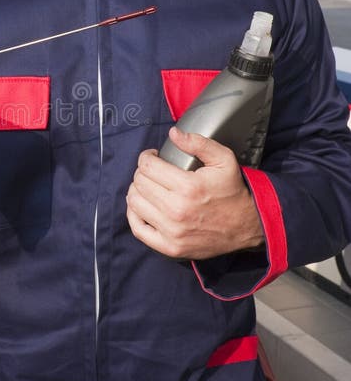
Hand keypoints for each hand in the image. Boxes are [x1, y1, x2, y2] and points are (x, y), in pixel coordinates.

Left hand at [125, 126, 263, 260]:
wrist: (246, 226)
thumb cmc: (232, 191)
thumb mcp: (224, 160)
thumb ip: (198, 143)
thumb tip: (173, 133)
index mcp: (188, 187)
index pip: (147, 167)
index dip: (146, 157)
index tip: (153, 157)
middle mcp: (176, 210)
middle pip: (139, 183)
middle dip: (142, 172)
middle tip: (153, 171)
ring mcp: (172, 231)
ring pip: (134, 203)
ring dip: (137, 191)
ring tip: (148, 186)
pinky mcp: (170, 247)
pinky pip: (138, 229)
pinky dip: (134, 215)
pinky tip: (142, 206)